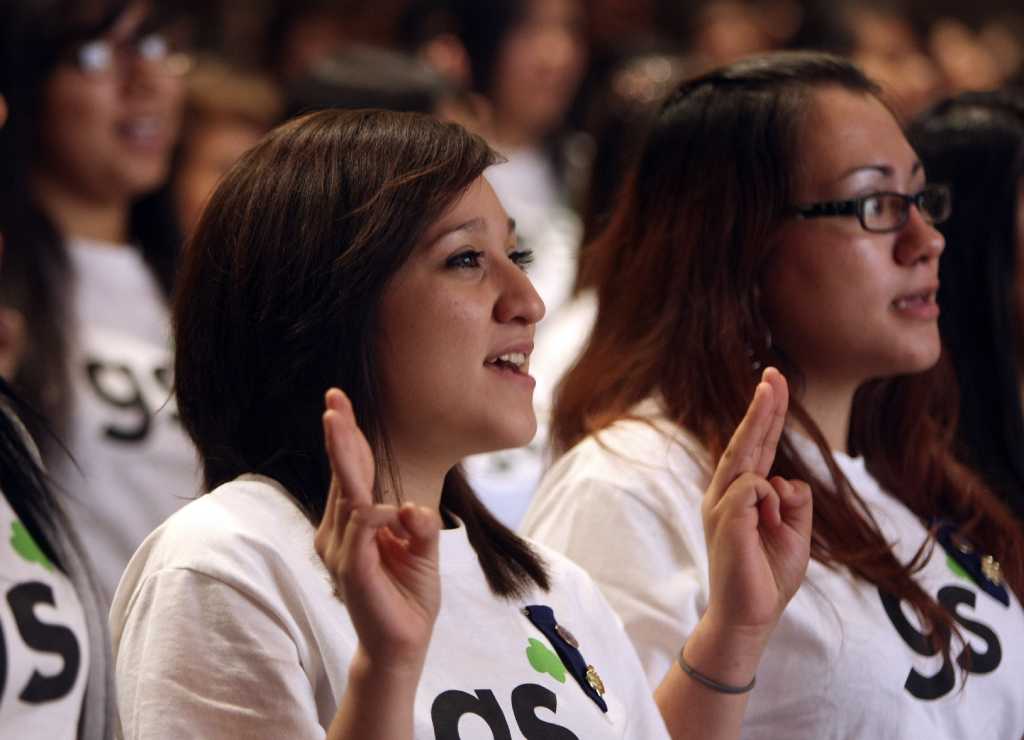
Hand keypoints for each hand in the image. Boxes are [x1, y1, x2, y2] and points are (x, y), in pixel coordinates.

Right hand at [313, 388, 441, 673]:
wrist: (403, 642)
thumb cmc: (409, 593)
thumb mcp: (424, 551)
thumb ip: (420, 526)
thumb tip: (410, 506)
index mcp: (357, 522)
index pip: (352, 472)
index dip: (347, 437)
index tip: (339, 401)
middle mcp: (342, 532)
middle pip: (344, 475)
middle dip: (339, 435)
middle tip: (332, 401)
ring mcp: (343, 550)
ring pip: (348, 494)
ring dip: (347, 457)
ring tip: (338, 421)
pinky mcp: (352, 570)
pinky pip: (361, 530)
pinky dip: (375, 515)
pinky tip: (390, 509)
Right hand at [700, 367, 811, 643]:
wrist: (751, 614)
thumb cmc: (770, 576)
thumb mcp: (796, 532)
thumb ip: (793, 501)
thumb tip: (784, 481)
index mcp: (741, 495)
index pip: (758, 447)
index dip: (767, 415)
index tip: (774, 382)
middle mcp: (725, 493)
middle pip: (747, 441)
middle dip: (763, 407)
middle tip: (773, 374)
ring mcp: (720, 503)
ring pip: (751, 462)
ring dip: (773, 485)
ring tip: (772, 520)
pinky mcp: (723, 516)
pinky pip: (754, 487)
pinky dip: (769, 503)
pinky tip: (765, 525)